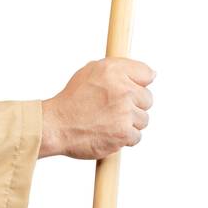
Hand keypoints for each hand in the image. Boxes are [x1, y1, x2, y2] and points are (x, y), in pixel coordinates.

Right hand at [40, 57, 154, 158]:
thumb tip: (151, 74)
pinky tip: (109, 133)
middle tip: (114, 109)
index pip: (146, 73)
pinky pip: (136, 136)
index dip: (139, 83)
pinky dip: (125, 138)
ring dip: (130, 123)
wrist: (56, 126)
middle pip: (148, 99)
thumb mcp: (91, 71)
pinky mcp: (123, 133)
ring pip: (143, 119)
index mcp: (114, 70)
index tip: (131, 90)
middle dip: (134, 105)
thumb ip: (119, 69)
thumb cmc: (72, 100)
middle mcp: (122, 89)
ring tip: (109, 122)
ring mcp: (124, 112)